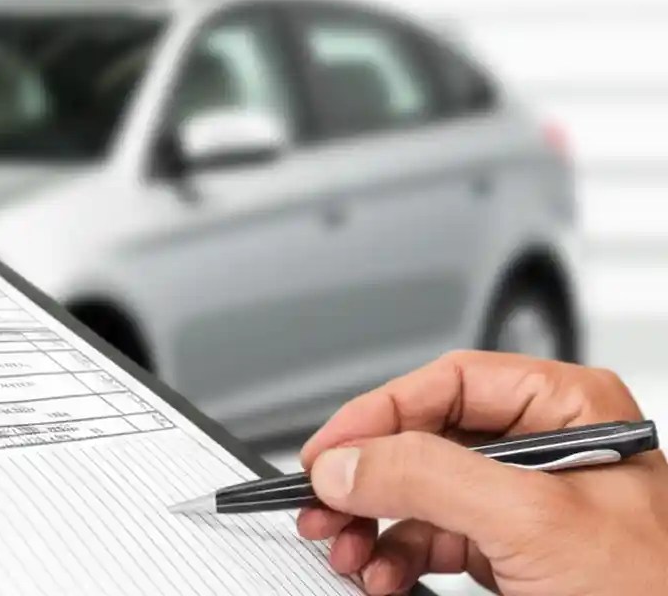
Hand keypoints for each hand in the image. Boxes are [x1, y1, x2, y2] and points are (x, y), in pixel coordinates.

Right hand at [297, 350, 667, 594]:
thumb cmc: (656, 591)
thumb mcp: (533, 520)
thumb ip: (432, 479)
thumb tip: (348, 462)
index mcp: (568, 408)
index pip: (449, 383)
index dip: (379, 414)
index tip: (329, 452)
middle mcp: (544, 446)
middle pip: (423, 438)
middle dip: (368, 478)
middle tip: (323, 504)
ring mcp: (525, 501)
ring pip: (420, 491)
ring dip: (373, 523)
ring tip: (348, 550)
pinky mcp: (511, 550)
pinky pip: (433, 536)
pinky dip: (396, 555)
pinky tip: (382, 572)